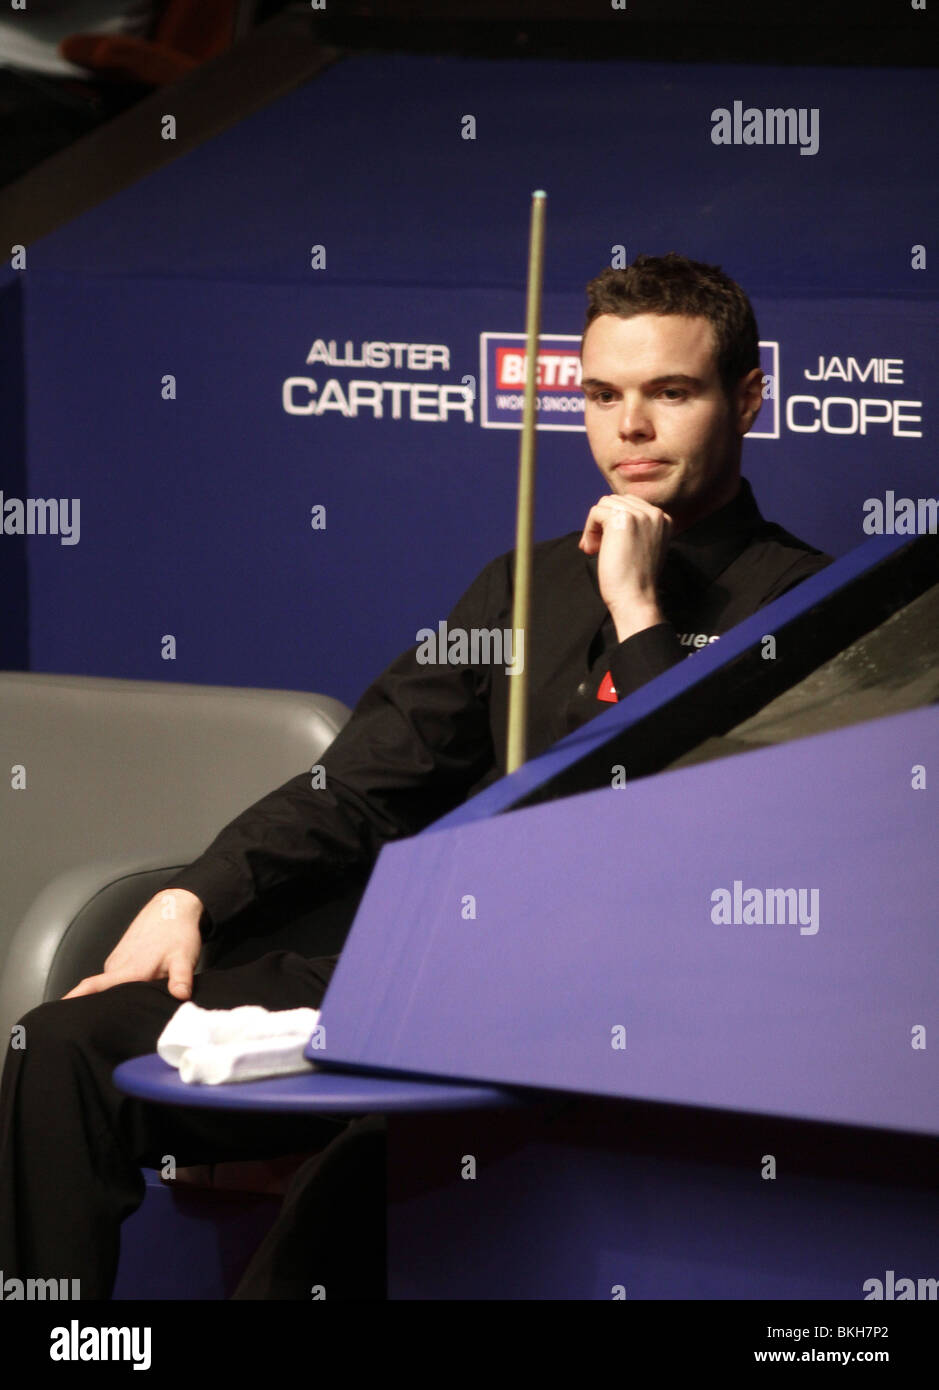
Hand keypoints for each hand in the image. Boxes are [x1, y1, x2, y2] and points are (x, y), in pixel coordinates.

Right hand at [62, 888, 204, 1000]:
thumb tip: (180, 995)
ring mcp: (117, 961)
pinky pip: (115, 978)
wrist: (172, 907)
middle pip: (100, 993)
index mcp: (129, 970)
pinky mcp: (120, 958)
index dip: (76, 999)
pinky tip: (134, 992)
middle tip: (106, 1027)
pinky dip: (121, 987)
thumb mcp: (184, 957)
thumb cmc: (177, 932)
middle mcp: (117, 966)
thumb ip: (181, 978)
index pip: (94, 987)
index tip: (62, 1013)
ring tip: (128, 1012)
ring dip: (115, 997)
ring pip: (110, 986)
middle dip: (98, 1009)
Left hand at [578, 494, 672, 640]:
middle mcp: (655, 513)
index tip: (606, 545)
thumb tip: (604, 514)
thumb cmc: (635, 580)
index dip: (612, 522)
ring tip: (594, 549)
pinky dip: (589, 530)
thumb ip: (634, 528)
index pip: (630, 504)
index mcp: (663, 519)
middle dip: (602, 523)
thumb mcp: (643, 547)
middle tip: (596, 547)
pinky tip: (592, 549)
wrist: (636, 597)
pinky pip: (595, 513)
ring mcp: (640, 514)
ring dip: (594, 527)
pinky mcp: (623, 519)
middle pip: (616, 501)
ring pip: (604, 505)